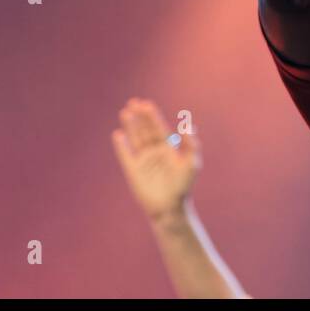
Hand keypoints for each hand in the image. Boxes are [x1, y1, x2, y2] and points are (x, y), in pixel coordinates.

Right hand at [112, 98, 199, 223]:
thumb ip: (191, 144)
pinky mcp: (133, 171)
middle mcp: (154, 151)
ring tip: (125, 112)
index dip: (152, 116)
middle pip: (145, 130)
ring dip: (130, 126)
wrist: (170, 208)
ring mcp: (143, 160)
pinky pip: (125, 155)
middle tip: (133, 102)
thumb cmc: (183, 186)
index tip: (146, 104)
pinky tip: (118, 134)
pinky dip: (121, 145)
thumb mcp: (192, 163)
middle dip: (140, 116)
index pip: (158, 127)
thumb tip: (187, 126)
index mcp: (168, 148)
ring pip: (135, 138)